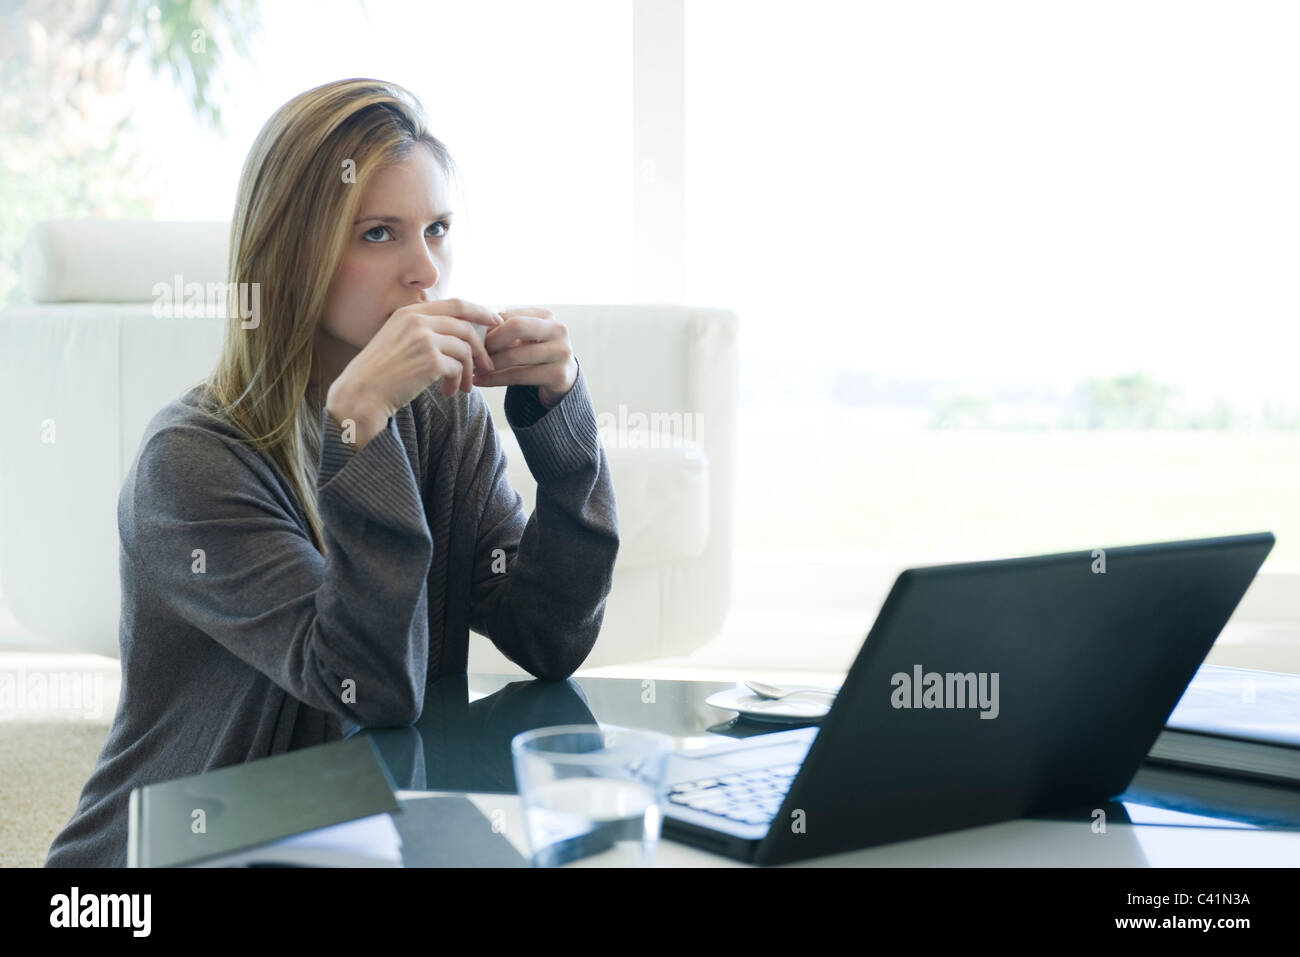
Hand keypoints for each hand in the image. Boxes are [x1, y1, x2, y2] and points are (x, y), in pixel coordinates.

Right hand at [329, 297, 501, 432]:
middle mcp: (417, 320)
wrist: (360, 394)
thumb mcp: (397, 340)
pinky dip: (459, 383)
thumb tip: (459, 332)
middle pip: (465, 327)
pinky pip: (458, 368)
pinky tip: (449, 392)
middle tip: (487, 366)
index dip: (480, 311)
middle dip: (481, 348)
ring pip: (465, 350)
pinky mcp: (429, 360)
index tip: (496, 321)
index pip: (456, 303)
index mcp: (410, 312)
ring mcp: (423, 338)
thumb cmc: (380, 373)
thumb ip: (423, 330)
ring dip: (469, 372)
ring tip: (464, 387)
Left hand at [470, 307, 576, 408]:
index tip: (469, 339)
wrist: (563, 377)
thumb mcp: (523, 337)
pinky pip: (519, 376)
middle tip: (473, 353)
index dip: (486, 327)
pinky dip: (495, 379)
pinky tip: (480, 381)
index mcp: (546, 316)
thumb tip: (469, 323)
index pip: (508, 315)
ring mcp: (561, 352)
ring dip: (489, 364)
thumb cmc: (534, 353)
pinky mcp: (559, 375)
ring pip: (515, 355)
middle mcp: (558, 330)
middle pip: (516, 327)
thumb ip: (502, 328)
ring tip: (472, 369)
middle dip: (491, 341)